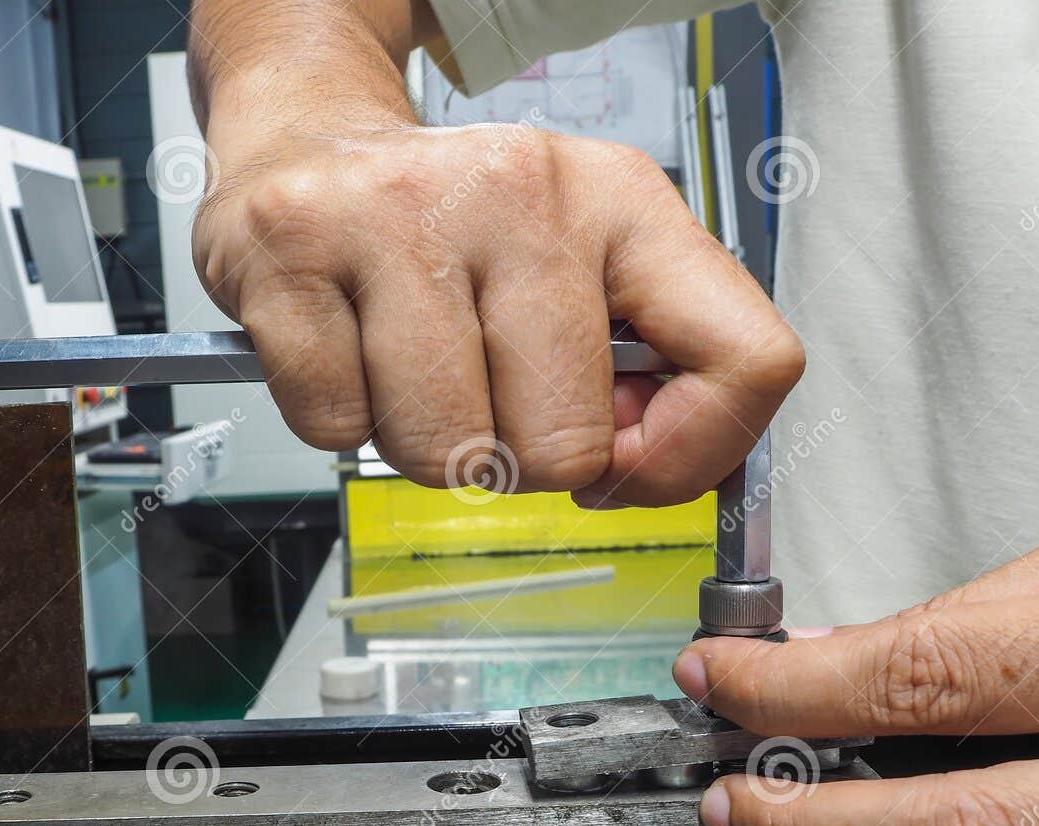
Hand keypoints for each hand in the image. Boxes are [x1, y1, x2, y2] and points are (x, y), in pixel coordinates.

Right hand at [193, 121, 802, 503]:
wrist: (311, 142)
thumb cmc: (452, 228)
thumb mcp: (585, 267)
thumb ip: (648, 371)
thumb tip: (636, 470)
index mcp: (619, 198)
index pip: (748, 360)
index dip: (689, 455)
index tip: (625, 460)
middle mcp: (519, 192)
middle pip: (563, 445)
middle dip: (516, 456)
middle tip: (482, 392)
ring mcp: (398, 217)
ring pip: (447, 450)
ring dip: (424, 445)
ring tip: (408, 368)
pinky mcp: (291, 253)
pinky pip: (339, 429)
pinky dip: (341, 420)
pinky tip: (346, 351)